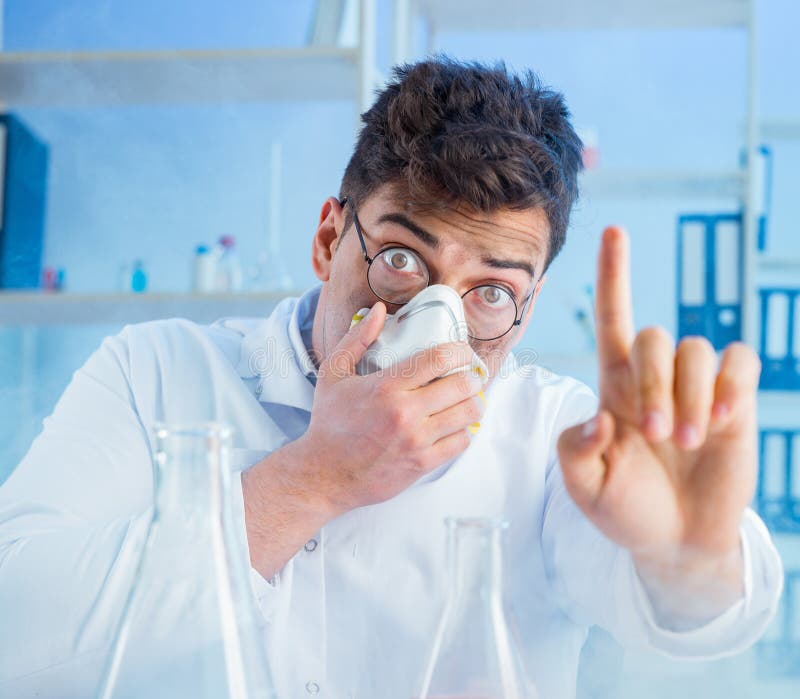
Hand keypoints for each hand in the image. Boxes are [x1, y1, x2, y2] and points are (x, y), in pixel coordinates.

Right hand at [294, 302, 484, 515]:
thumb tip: (379, 311)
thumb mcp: (333, 374)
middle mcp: (405, 412)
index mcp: (386, 386)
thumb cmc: (329, 423)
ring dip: (472, 403)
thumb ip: (356, 339)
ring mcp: (416, 440)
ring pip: (469, 413)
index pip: (440, 358)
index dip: (460, 350)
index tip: (461, 351)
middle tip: (467, 376)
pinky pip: (462, 441)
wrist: (325, 475)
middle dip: (471, 376)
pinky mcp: (422, 463)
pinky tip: (453, 425)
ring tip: (465, 399)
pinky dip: (463, 431)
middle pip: (464, 384)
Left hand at [557, 227, 759, 621]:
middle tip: (657, 435)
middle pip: (654, 335)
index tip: (614, 230)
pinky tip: (721, 424)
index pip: (613, 320)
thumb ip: (575, 451)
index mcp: (614, 387)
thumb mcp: (585, 488)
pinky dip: (730, 386)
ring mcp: (698, 387)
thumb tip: (601, 419)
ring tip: (688, 441)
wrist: (676, 541)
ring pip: (697, 348)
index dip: (614, 276)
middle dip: (654, 382)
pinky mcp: (736, 400)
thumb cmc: (626, 510)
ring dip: (691, 395)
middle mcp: (655, 377)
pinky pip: (739, 361)